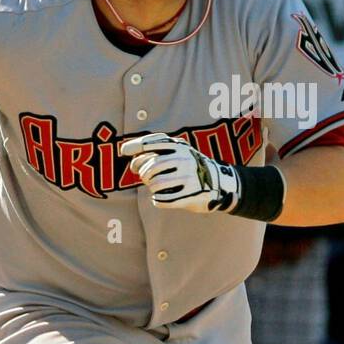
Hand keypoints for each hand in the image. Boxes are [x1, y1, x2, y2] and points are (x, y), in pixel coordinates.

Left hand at [119, 132, 238, 212]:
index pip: (152, 143)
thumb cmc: (189, 167)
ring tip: (156, 187)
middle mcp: (185, 160)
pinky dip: (158, 201)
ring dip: (151, 187)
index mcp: (180, 147)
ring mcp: (190, 177)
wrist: (220, 183)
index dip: (136, 146)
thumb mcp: (177, 152)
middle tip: (146, 177)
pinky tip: (160, 198)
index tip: (124, 151)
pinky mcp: (192, 195)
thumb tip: (127, 155)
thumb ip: (155, 150)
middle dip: (143, 173)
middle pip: (150, 167)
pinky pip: (164, 200)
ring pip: (155, 185)